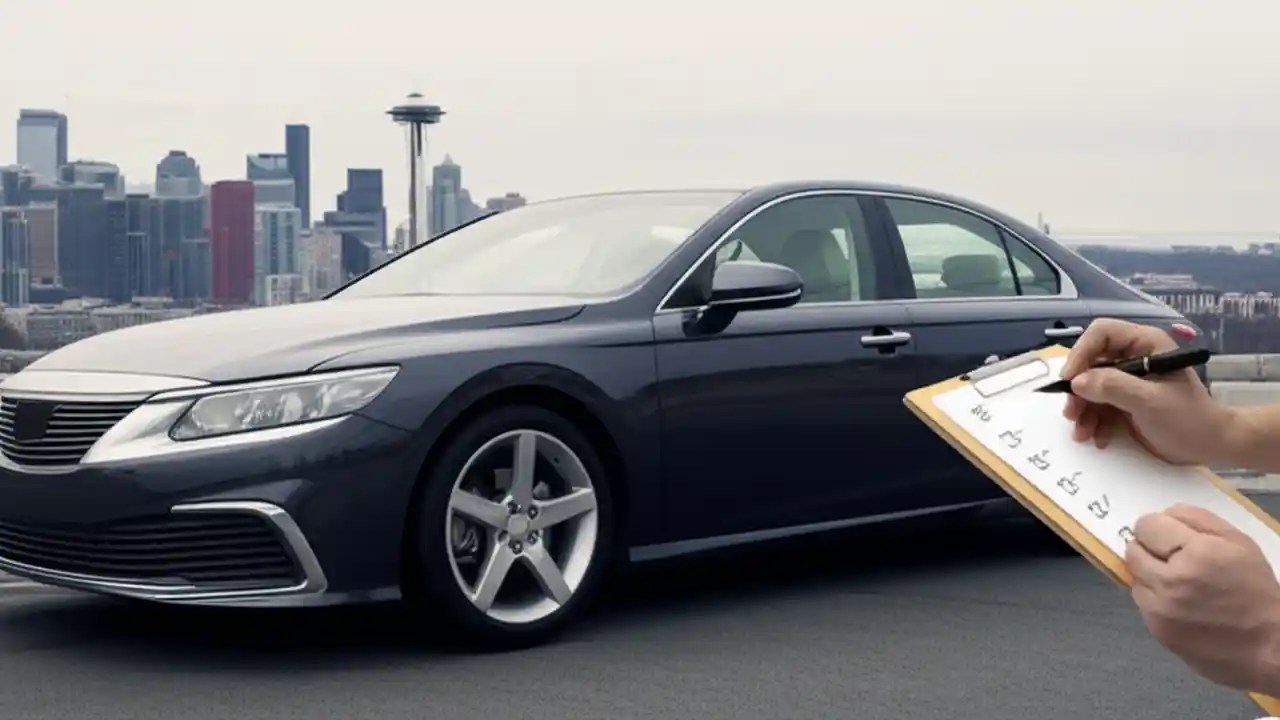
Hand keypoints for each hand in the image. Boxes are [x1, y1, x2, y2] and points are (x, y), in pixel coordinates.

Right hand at [1060, 318, 1232, 465]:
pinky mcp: (1125, 399)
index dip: (1081, 353)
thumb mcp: (1150, 402)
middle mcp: (1134, 356)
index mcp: (1145, 344)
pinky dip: (1093, 420)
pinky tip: (1097, 437)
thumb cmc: (1188, 419)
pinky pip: (1098, 404)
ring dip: (1083, 409)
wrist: (1209, 446)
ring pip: (1090, 385)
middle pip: (1091, 361)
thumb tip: (1077, 381)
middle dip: (1079, 389)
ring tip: (1082, 433)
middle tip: (1071, 413)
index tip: (1069, 380)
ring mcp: (1128, 379)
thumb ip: (1114, 387)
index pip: (1102, 334)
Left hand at [1126, 504, 1279, 693]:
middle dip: (1149, 548)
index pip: (1147, 525)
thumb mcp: (1238, 542)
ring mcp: (1160, 608)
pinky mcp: (1156, 629)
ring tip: (1176, 580)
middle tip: (1170, 556)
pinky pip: (1140, 601)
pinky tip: (1177, 601)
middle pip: (1132, 549)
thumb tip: (1163, 514)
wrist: (1267, 647)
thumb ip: (1197, 519)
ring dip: (1149, 573)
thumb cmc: (1256, 590)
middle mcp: (1172, 580)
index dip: (1157, 527)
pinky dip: (1153, 596)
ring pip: (1133, 575)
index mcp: (1196, 553)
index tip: (1168, 534)